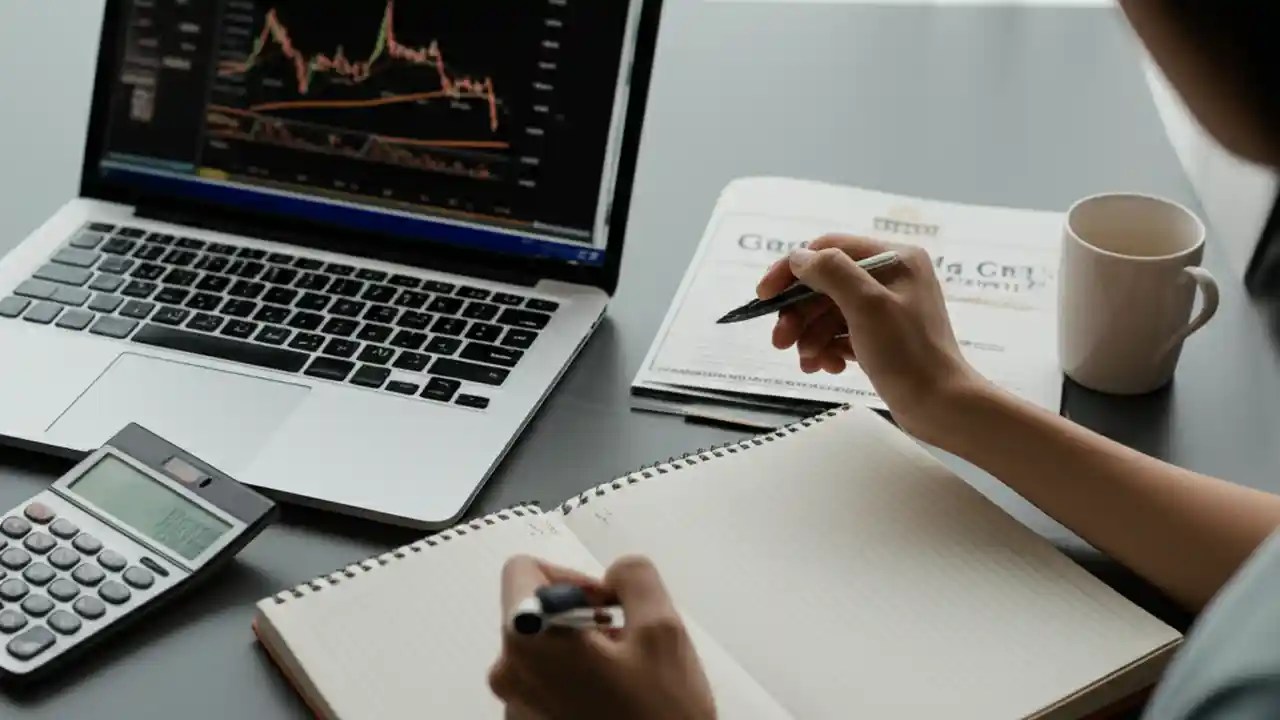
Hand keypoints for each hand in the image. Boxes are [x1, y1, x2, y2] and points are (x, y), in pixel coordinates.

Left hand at [489, 555, 715, 719]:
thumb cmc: (657, 718)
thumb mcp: (663, 630)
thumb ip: (635, 578)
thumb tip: (616, 572)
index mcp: (528, 639)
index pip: (522, 570)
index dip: (571, 575)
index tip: (605, 602)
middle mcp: (509, 673)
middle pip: (534, 611)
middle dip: (581, 614)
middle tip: (625, 636)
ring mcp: (517, 706)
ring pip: (544, 648)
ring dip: (583, 648)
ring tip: (626, 672)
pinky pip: (546, 683)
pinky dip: (577, 678)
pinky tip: (614, 697)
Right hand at [756, 234, 989, 442]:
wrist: (941, 406)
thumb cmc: (908, 354)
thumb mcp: (867, 305)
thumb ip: (831, 273)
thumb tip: (798, 258)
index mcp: (894, 258)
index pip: (829, 249)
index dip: (792, 270)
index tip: (764, 297)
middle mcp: (891, 276)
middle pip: (825, 285)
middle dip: (799, 314)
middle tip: (779, 342)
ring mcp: (886, 308)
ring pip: (829, 312)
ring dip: (810, 336)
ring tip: (807, 362)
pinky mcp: (881, 336)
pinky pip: (841, 333)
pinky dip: (828, 349)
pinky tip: (826, 367)